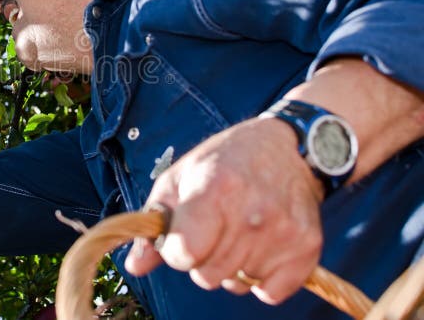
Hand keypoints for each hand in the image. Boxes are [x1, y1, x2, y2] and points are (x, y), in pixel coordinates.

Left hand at [124, 117, 324, 304]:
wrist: (287, 148)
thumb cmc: (224, 162)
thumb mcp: (179, 179)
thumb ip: (154, 224)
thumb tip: (134, 266)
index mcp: (214, 189)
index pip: (184, 253)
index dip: (176, 251)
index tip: (181, 237)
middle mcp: (251, 213)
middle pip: (206, 276)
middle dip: (202, 258)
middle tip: (214, 228)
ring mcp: (283, 232)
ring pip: (236, 285)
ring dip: (232, 266)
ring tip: (239, 230)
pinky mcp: (308, 248)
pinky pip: (269, 293)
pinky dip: (261, 278)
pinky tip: (262, 246)